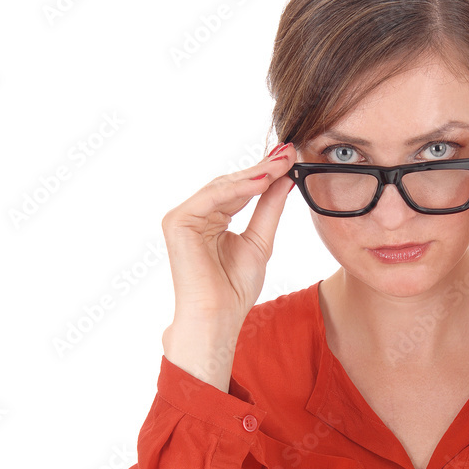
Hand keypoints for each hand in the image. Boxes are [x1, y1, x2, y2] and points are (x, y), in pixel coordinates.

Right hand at [160, 142, 295, 324]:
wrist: (217, 318)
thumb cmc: (234, 289)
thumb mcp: (260, 241)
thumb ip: (269, 209)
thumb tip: (285, 179)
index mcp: (211, 219)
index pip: (241, 190)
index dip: (266, 173)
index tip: (291, 157)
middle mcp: (195, 214)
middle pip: (232, 184)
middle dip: (262, 167)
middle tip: (289, 151)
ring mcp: (183, 217)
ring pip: (223, 187)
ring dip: (254, 174)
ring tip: (281, 162)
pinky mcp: (177, 221)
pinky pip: (211, 197)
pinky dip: (238, 188)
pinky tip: (262, 181)